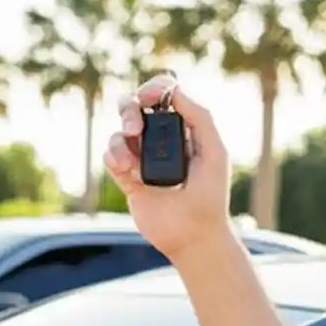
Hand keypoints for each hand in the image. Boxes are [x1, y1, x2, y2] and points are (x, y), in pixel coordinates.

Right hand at [103, 74, 232, 261]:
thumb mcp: (214, 151)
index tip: (148, 98)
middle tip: (134, 129)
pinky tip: (127, 172)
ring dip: (119, 141)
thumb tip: (175, 90)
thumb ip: (200, 117)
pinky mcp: (129, 179)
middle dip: (129, 110)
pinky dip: (114, 158)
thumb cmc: (211, 195)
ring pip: (119, 133)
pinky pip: (111, 156)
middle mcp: (163, 141)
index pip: (166, 96)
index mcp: (186, 130)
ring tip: (129, 163)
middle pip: (135, 107)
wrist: (194, 236)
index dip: (154, 89)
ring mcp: (144, 159)